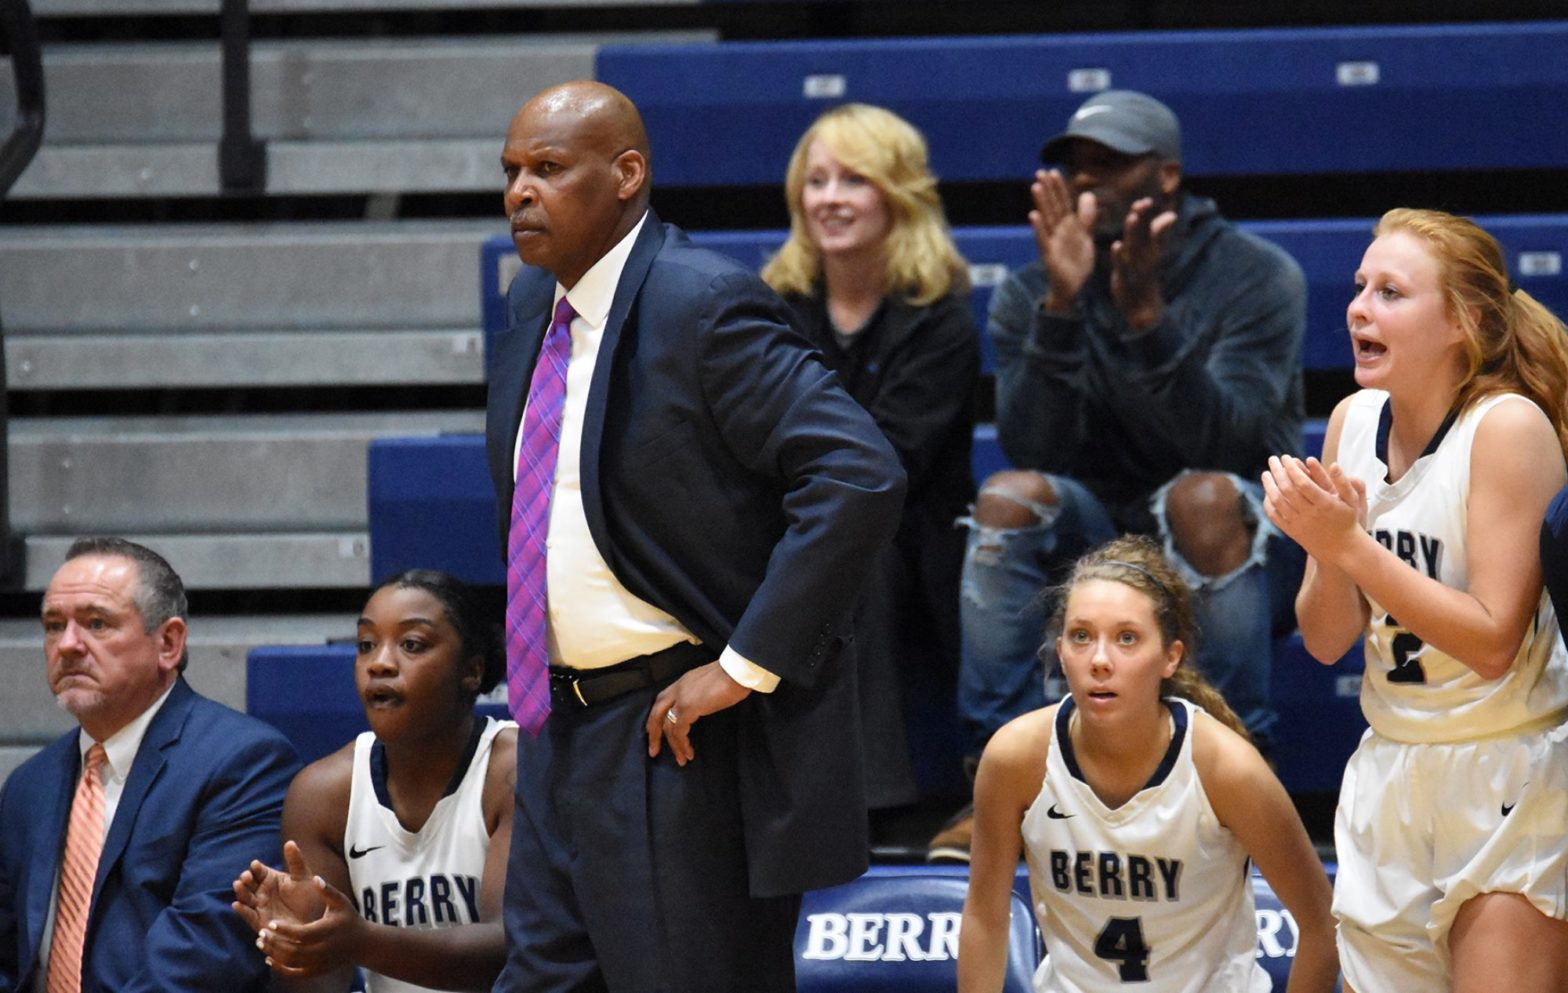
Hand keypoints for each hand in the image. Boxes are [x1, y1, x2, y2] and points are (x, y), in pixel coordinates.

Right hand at [232, 839, 326, 935]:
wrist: (315, 920)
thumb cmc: (309, 896)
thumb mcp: (303, 877)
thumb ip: (295, 860)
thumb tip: (290, 841)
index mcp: (270, 878)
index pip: (259, 871)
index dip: (256, 868)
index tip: (255, 865)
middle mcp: (262, 891)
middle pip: (249, 884)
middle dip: (246, 879)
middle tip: (246, 876)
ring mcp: (260, 906)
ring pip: (246, 898)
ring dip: (241, 892)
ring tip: (238, 885)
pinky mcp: (260, 922)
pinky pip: (249, 915)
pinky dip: (242, 911)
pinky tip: (236, 905)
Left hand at [253, 868, 363, 976]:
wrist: (361, 944)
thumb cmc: (348, 918)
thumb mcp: (341, 902)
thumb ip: (327, 890)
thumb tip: (315, 878)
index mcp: (327, 932)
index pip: (302, 934)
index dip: (284, 930)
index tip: (270, 923)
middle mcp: (322, 950)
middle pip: (293, 951)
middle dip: (274, 943)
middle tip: (260, 932)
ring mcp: (319, 963)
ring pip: (291, 962)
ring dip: (273, 953)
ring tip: (261, 942)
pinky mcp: (316, 971)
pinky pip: (294, 973)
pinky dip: (279, 967)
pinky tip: (269, 958)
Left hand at [645, 661, 751, 765]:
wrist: (737, 671)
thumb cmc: (731, 676)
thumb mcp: (708, 684)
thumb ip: (699, 694)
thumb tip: (701, 705)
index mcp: (682, 683)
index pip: (662, 700)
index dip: (657, 717)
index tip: (656, 731)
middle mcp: (678, 690)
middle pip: (656, 713)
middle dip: (654, 734)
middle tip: (654, 750)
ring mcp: (681, 699)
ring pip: (668, 726)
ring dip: (674, 745)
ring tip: (681, 759)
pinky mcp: (688, 708)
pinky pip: (679, 730)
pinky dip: (682, 744)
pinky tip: (689, 752)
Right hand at [1028, 169, 1095, 311]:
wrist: (1072, 289)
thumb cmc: (1077, 263)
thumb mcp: (1086, 237)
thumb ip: (1087, 217)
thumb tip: (1087, 194)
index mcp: (1068, 227)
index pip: (1063, 203)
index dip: (1059, 187)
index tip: (1053, 171)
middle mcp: (1058, 232)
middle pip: (1053, 207)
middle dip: (1048, 189)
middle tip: (1040, 171)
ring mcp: (1052, 243)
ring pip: (1047, 219)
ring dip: (1041, 203)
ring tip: (1035, 186)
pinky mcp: (1049, 256)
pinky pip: (1043, 240)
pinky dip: (1038, 228)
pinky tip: (1032, 215)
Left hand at [1109, 196, 1176, 330]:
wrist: (1143, 309)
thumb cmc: (1145, 278)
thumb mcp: (1152, 255)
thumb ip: (1158, 234)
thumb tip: (1172, 216)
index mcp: (1148, 249)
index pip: (1149, 228)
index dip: (1146, 215)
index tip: (1145, 200)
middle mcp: (1144, 256)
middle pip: (1143, 233)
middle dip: (1142, 217)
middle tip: (1142, 202)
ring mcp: (1136, 268)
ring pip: (1134, 247)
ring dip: (1134, 232)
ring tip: (1132, 216)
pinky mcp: (1125, 280)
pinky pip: (1123, 266)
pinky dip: (1120, 256)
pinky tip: (1116, 245)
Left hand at [1261, 455, 1363, 562]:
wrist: (1342, 548)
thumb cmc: (1348, 520)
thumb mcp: (1352, 500)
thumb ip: (1343, 482)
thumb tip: (1333, 464)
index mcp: (1325, 504)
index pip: (1302, 482)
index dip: (1292, 468)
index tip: (1286, 457)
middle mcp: (1310, 514)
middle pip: (1287, 489)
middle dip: (1278, 472)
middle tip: (1273, 459)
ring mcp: (1299, 524)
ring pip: (1278, 501)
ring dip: (1269, 485)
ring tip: (1266, 473)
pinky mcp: (1292, 532)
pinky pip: (1275, 515)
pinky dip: (1269, 502)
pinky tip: (1268, 492)